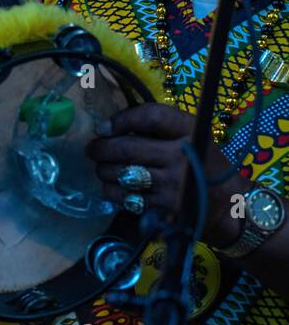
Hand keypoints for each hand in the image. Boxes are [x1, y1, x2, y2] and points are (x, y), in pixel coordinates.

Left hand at [86, 103, 247, 241]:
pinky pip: (125, 197)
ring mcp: (173, 184)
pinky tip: (115, 188)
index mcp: (192, 132)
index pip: (151, 116)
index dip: (122, 119)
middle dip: (100, 148)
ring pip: (120, 173)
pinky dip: (112, 191)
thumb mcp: (193, 138)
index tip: (104, 127)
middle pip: (126, 147)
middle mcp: (182, 157)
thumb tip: (108, 127)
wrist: (232, 208)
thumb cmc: (205, 167)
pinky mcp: (165, 208)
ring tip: (103, 169)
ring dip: (103, 171)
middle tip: (92, 149)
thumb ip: (159, 129)